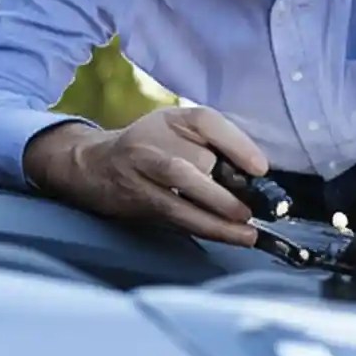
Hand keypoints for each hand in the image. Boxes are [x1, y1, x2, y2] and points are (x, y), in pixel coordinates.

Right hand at [23, 107, 269, 245]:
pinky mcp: (139, 201)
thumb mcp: (178, 129)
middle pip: (190, 164)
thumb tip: (255, 173)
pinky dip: (206, 228)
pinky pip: (176, 217)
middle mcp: (151, 142)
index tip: (260, 168)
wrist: (95, 167)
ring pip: (179, 197)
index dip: (235, 143)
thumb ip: (213, 142)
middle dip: (222, 192)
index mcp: (170, 119)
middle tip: (252, 208)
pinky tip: (231, 236)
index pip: (205, 122)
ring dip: (216, 217)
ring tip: (247, 231)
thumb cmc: (150, 147)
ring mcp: (140, 174)